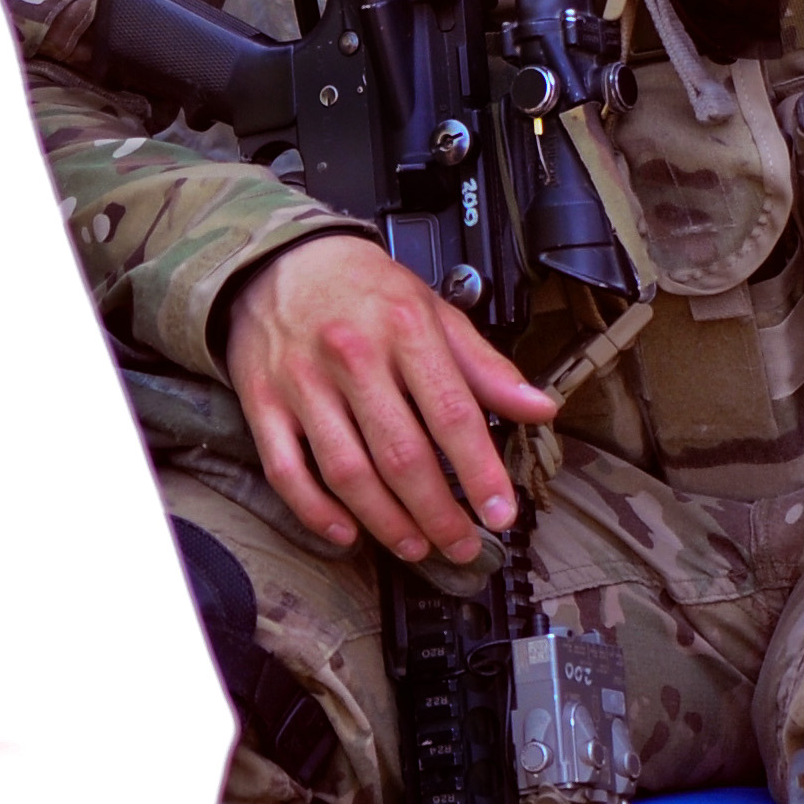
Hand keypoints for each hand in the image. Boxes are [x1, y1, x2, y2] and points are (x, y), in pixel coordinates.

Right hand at [223, 236, 557, 564]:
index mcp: (404, 327)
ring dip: (386, 522)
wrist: (279, 257)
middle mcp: (352, 355)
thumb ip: (485, 366)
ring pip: (347, 472)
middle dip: (438, 513)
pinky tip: (347, 532)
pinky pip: (287, 471)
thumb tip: (540, 407)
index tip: (500, 513)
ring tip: (416, 546)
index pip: (452, 413)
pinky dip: (316, 511)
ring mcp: (302, 382)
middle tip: (461, 544)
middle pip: (401, 455)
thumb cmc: (364, 289)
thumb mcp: (433, 311)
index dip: (480, 472)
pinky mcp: (263, 402)